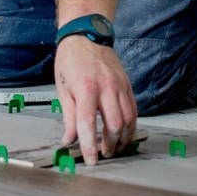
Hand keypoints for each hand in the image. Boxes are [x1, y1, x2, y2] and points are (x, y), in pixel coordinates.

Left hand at [54, 36, 137, 164]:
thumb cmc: (71, 59)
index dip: (89, 145)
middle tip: (103, 154)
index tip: (91, 160)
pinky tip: (124, 133)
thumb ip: (68, 116)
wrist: (85, 35)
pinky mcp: (127, 84)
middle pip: (114, 124)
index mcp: (85, 87)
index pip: (88, 123)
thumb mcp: (63, 88)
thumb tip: (69, 139)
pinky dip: (131, 125)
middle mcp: (105, 87)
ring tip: (114, 147)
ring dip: (122, 138)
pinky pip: (133, 110)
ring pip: (128, 119)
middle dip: (109, 144)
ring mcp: (119, 85)